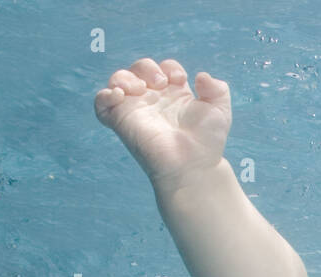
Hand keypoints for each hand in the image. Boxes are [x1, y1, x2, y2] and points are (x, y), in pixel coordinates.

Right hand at [94, 57, 231, 193]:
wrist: (193, 165)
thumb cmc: (206, 143)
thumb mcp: (220, 111)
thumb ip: (218, 89)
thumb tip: (201, 77)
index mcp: (175, 95)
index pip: (164, 68)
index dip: (169, 67)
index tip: (180, 80)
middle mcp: (154, 100)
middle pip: (140, 68)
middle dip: (147, 67)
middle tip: (160, 83)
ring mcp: (136, 109)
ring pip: (118, 80)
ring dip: (126, 76)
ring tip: (140, 88)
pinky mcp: (121, 121)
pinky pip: (101, 104)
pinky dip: (104, 95)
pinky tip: (119, 94)